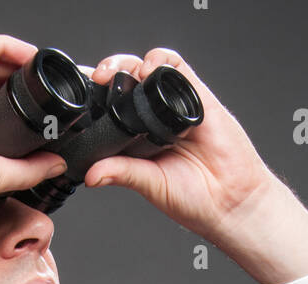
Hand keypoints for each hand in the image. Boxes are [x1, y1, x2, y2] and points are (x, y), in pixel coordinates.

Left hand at [84, 48, 272, 239]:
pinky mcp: (195, 97)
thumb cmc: (194, 198)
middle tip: (94, 81)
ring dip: (126, 64)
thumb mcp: (149, 184)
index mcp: (136, 140)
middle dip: (106, 76)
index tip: (77, 99)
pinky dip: (160, 61)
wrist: (230, 199)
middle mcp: (152, 120)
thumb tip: (90, 174)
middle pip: (124, 84)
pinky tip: (148, 69)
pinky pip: (175, 67)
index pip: (110, 110)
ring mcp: (173, 107)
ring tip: (111, 74)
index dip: (94, 99)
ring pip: (145, 70)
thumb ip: (122, 172)